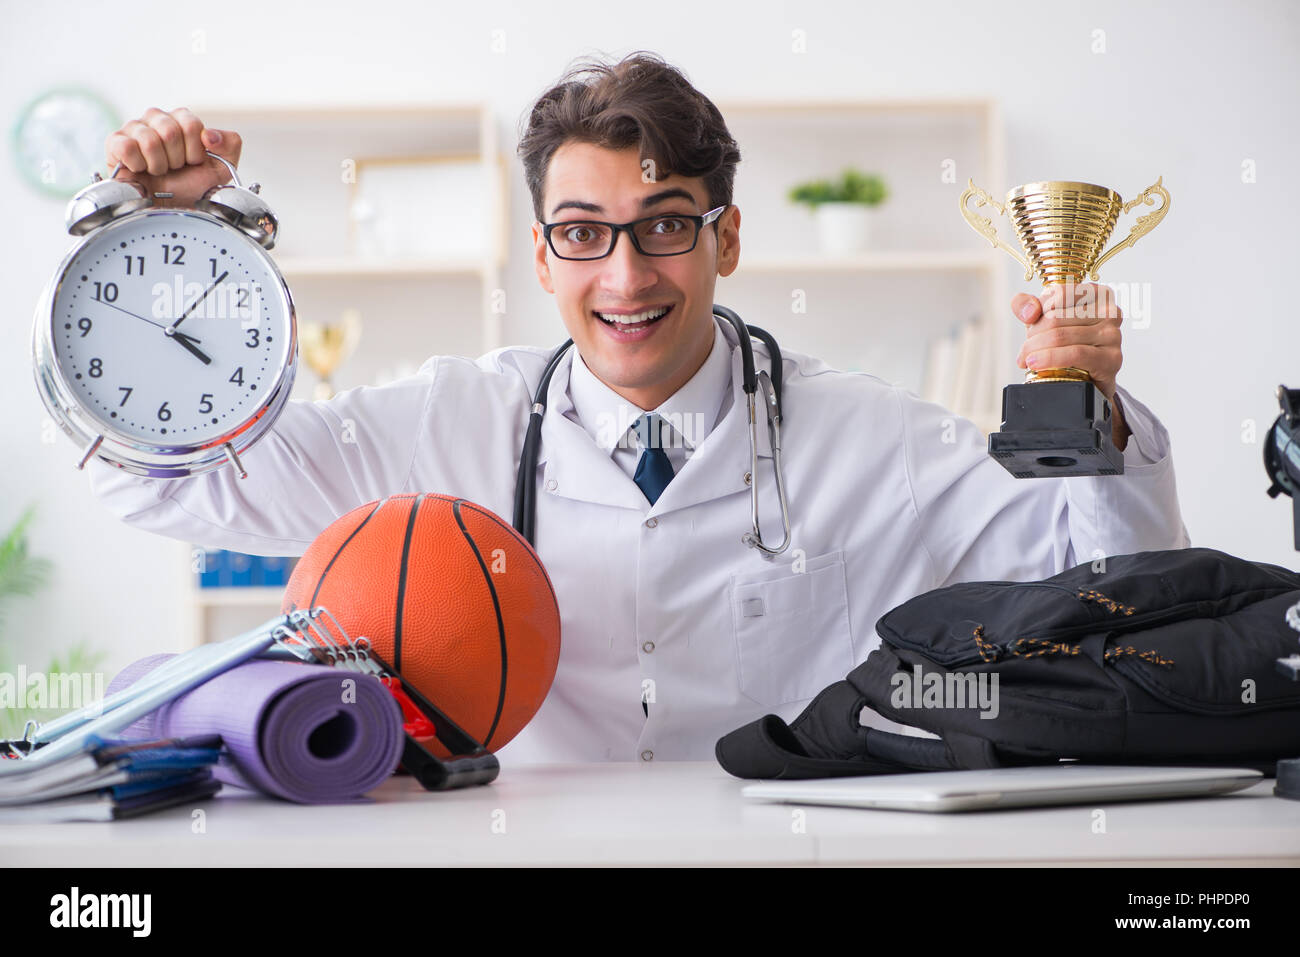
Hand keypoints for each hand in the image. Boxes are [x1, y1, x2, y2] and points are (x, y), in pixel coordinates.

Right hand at [104, 107, 241, 208]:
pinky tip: (142, 170)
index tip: (193, 163)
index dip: (195, 150)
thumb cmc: (191, 187)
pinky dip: (138, 165)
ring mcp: (134, 128)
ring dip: (159, 165)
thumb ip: (230, 144)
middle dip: (177, 158)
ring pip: (149, 140)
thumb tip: (210, 135)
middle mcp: (157, 119)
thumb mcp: (221, 168)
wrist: (170, 208)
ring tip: (159, 171)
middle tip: (175, 169)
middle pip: (170, 130)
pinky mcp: (115, 142)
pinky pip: (127, 147)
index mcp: (181, 120)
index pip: (190, 123)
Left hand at [1012, 282, 1130, 450]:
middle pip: (1056, 318)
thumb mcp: (1044, 319)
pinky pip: (1075, 354)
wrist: (1086, 378)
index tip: (1030, 323)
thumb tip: (1029, 312)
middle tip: (1025, 350)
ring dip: (1035, 350)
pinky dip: (1049, 359)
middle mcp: (1110, 312)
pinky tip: (1035, 364)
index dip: (1039, 310)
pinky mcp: (1111, 359)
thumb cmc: (1066, 342)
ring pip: (1061, 337)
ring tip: (1027, 359)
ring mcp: (1113, 336)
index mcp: (1097, 294)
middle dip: (1032, 336)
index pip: (1060, 294)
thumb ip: (1028, 306)